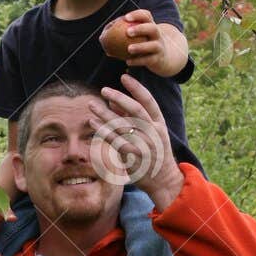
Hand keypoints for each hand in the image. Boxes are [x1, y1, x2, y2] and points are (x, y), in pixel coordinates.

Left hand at [98, 74, 183, 210]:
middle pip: (135, 110)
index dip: (136, 88)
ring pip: (122, 125)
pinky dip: (103, 130)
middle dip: (119, 97)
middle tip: (104, 90)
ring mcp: (144, 144)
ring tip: (91, 105)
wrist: (163, 179)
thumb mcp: (149, 133)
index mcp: (159, 123)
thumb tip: (112, 101)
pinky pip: (115, 140)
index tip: (124, 76)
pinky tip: (93, 123)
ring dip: (104, 113)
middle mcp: (153, 132)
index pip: (149, 101)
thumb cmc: (154, 153)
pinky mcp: (133, 156)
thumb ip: (131, 117)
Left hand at [122, 12, 188, 76]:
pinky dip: (138, 61)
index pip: (146, 15)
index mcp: (150, 25)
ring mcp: (159, 47)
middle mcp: (157, 35)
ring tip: (129, 49)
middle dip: (141, 29)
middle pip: (152, 28)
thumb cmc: (143, 44)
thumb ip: (119, 35)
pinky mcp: (158, 59)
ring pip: (153, 45)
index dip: (137, 15)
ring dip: (141, 47)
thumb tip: (102, 37)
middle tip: (127, 32)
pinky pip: (149, 60)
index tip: (126, 17)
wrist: (164, 57)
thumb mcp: (136, 37)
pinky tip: (128, 62)